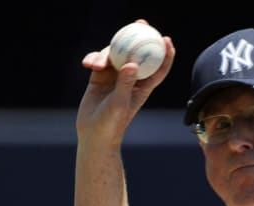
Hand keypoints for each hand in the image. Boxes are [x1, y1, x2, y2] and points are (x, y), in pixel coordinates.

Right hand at [76, 20, 175, 143]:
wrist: (93, 135)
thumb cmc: (112, 124)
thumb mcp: (120, 104)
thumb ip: (126, 83)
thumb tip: (133, 63)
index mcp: (142, 87)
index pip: (158, 68)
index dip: (165, 53)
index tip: (166, 38)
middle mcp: (130, 80)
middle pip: (137, 54)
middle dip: (139, 37)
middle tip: (139, 23)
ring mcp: (115, 78)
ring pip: (115, 55)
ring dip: (105, 54)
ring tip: (95, 65)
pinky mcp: (99, 78)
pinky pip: (98, 61)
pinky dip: (93, 59)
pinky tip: (87, 63)